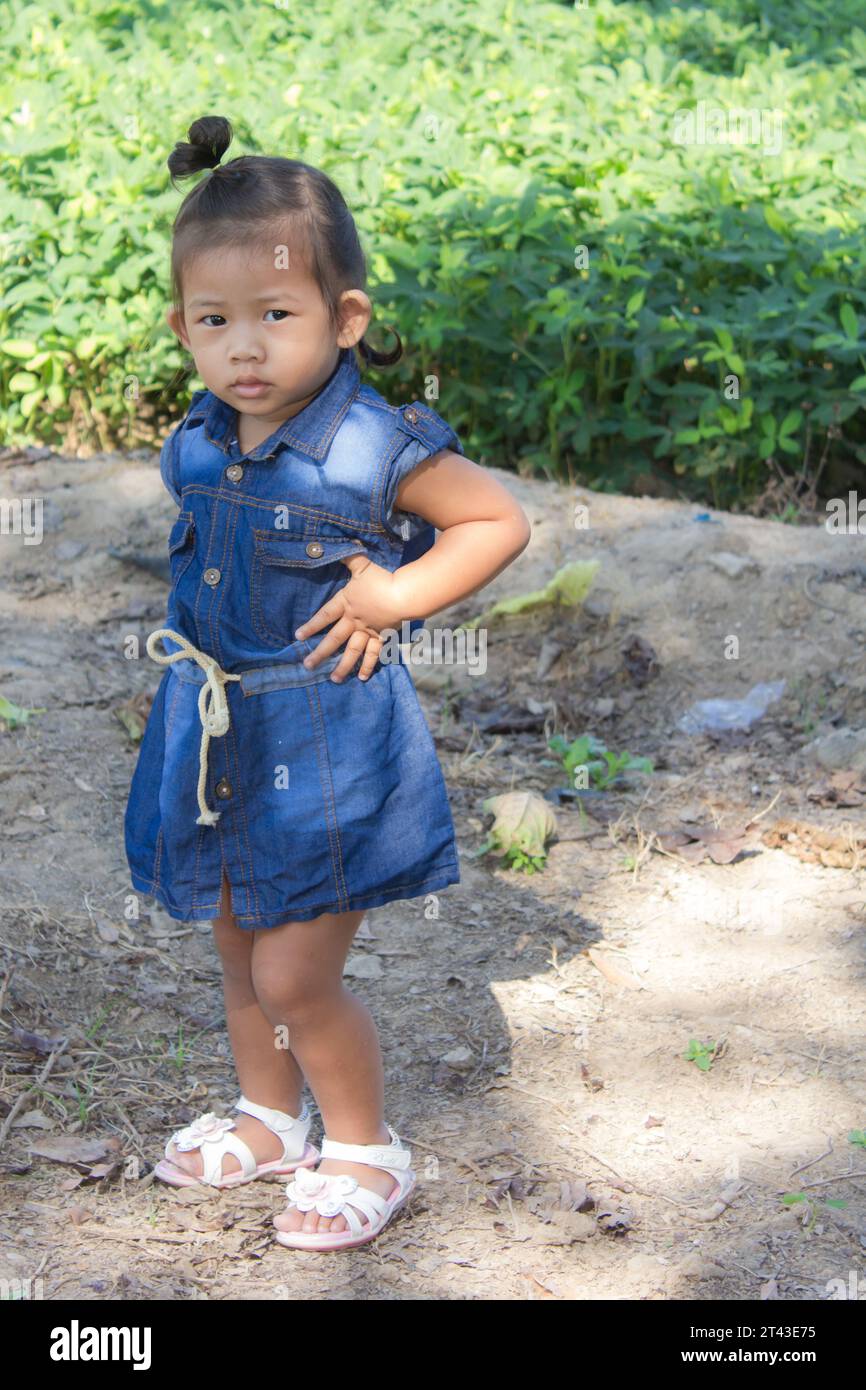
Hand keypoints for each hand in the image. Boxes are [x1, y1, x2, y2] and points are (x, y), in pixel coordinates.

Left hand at [294, 552, 403, 681]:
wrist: (403, 595)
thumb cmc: (381, 580)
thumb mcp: (362, 565)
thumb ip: (348, 557)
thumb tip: (329, 546)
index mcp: (346, 604)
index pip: (324, 615)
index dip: (311, 626)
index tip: (298, 637)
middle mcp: (354, 621)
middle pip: (334, 639)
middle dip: (320, 653)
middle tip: (307, 666)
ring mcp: (368, 632)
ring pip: (352, 652)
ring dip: (342, 666)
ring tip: (333, 679)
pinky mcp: (383, 637)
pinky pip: (374, 654)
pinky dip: (369, 666)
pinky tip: (363, 677)